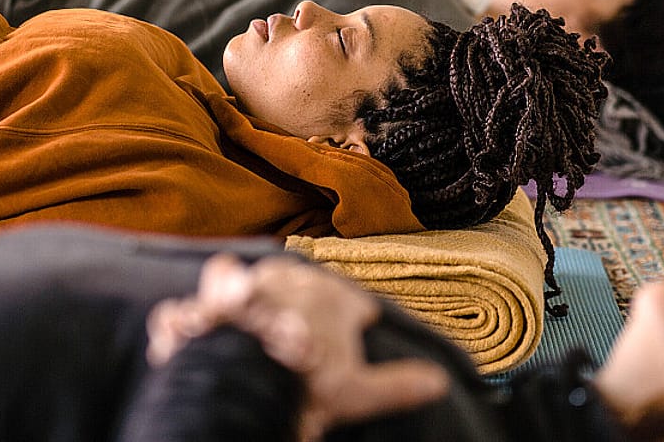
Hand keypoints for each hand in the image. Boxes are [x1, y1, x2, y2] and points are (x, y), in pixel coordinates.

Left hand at [147, 254, 448, 441]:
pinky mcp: (223, 284)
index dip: (357, 318)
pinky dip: (226, 282)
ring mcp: (259, 278)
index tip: (360, 324)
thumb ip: (398, 383)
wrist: (241, 374)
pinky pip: (226, 272)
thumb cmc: (303, 380)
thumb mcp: (357, 392)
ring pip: (273, 274)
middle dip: (315, 301)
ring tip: (271, 309)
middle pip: (314, 285)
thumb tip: (440, 381)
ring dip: (274, 289)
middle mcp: (301, 279)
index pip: (357, 304)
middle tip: (311, 326)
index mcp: (338, 301)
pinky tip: (223, 292)